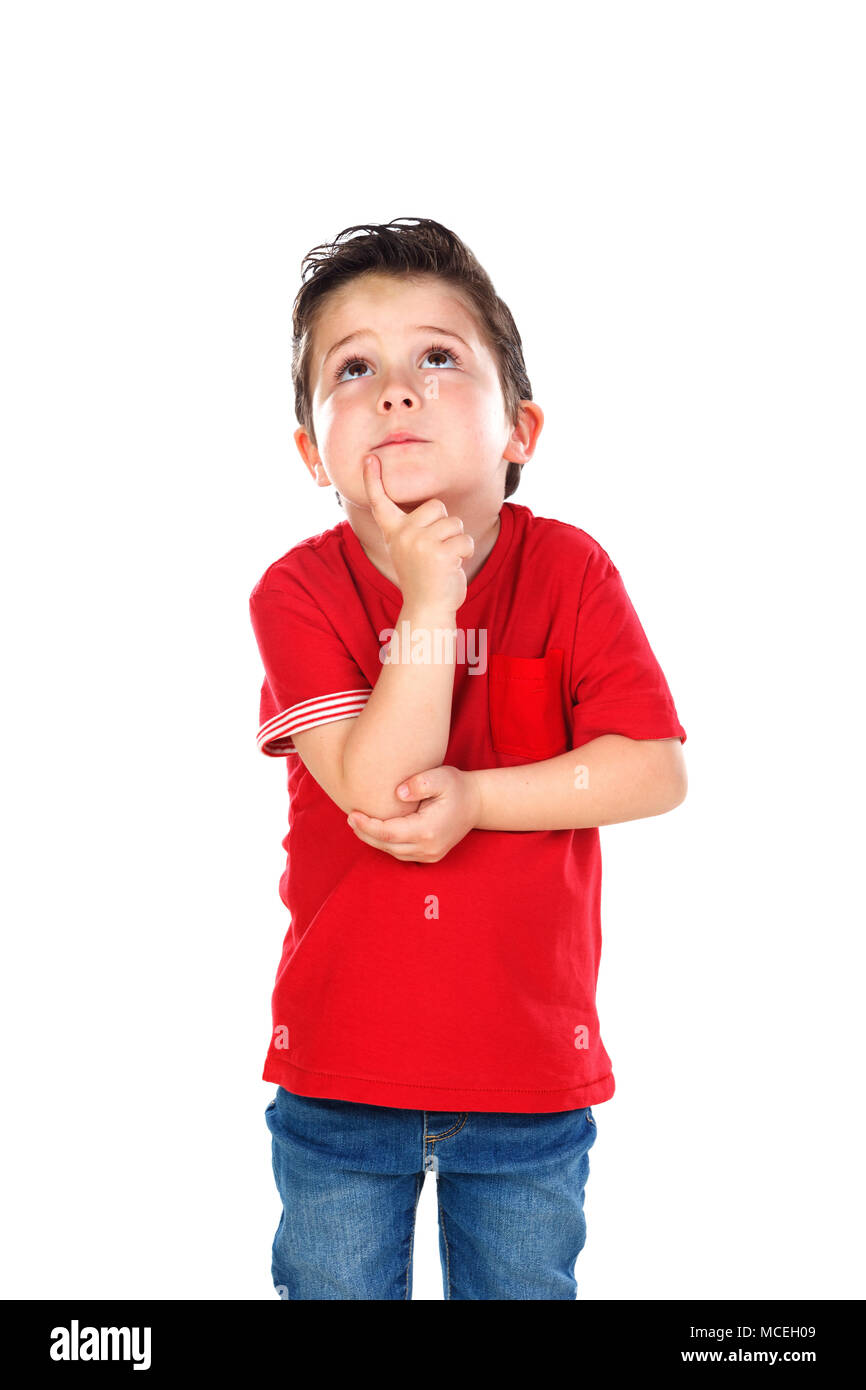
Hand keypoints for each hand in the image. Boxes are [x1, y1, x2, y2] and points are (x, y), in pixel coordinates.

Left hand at [345, 765, 480, 862]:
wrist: (477, 803)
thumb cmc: (456, 787)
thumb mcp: (441, 776)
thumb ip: (421, 782)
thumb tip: (399, 792)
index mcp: (428, 830)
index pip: (388, 833)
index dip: (367, 825)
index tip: (352, 813)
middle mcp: (428, 847)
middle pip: (386, 845)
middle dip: (365, 832)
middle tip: (351, 817)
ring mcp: (430, 855)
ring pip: (393, 852)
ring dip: (374, 839)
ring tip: (359, 823)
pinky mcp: (430, 856)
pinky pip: (401, 853)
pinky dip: (386, 843)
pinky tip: (376, 830)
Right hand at [362, 454, 473, 612]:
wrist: (428, 608)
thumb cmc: (424, 576)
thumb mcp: (410, 548)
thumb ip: (413, 528)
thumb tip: (431, 506)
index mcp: (393, 531)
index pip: (381, 502)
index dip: (373, 479)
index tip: (370, 458)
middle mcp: (403, 534)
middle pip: (437, 506)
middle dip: (445, 526)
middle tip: (436, 550)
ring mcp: (420, 543)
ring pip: (455, 523)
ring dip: (457, 541)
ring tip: (444, 559)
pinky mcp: (440, 553)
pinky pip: (465, 539)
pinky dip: (466, 552)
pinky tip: (453, 566)